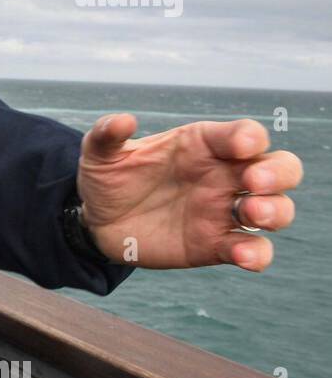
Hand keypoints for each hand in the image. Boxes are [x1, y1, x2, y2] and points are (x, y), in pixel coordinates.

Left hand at [77, 114, 301, 271]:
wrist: (99, 223)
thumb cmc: (109, 179)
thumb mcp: (100, 153)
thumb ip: (107, 134)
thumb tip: (123, 121)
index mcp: (203, 145)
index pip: (242, 134)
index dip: (249, 137)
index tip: (240, 145)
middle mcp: (223, 176)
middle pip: (279, 167)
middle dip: (277, 173)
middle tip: (253, 183)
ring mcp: (224, 212)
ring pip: (276, 209)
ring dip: (275, 211)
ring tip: (251, 213)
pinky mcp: (217, 245)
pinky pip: (252, 249)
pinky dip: (256, 254)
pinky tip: (242, 256)